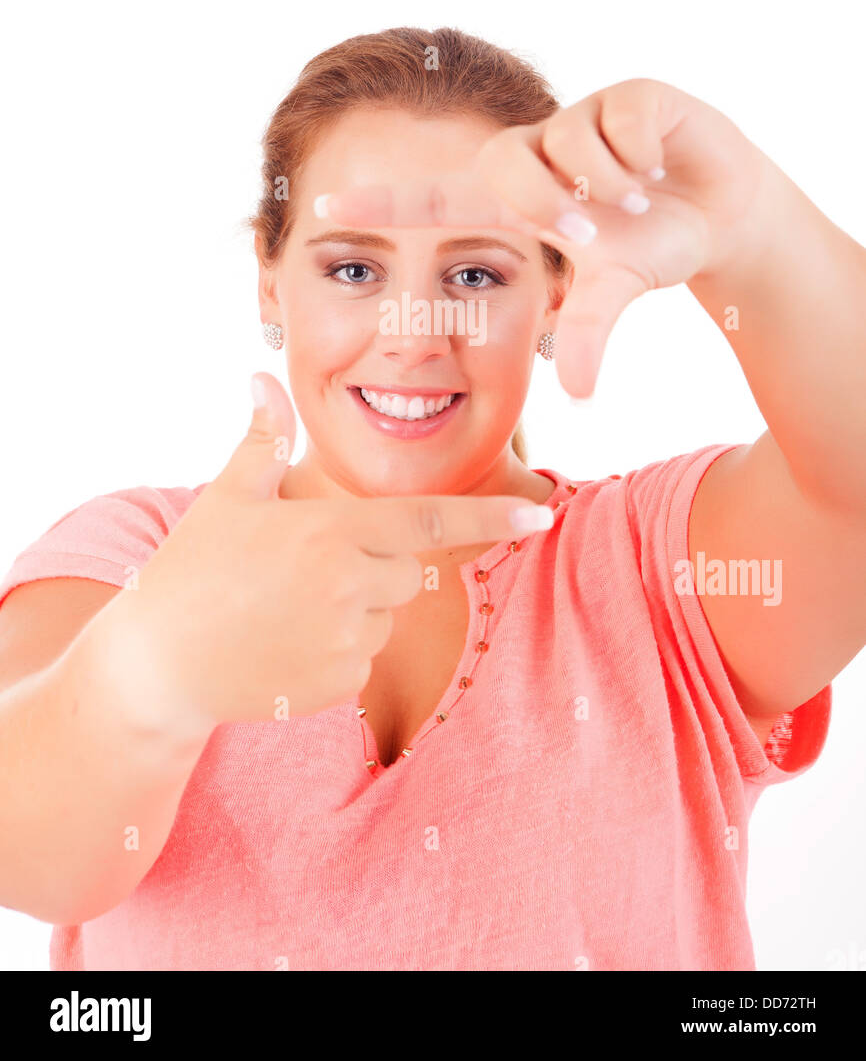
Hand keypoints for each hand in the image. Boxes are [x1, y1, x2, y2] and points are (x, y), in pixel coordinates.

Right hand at [107, 374, 552, 731]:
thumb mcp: (229, 495)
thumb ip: (263, 438)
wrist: (156, 668)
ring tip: (283, 608)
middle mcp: (351, 588)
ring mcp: (348, 642)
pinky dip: (335, 650)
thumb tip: (262, 377)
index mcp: (334, 531)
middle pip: (408, 570)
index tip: (544, 515)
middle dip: (376, 564)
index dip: (494, 515)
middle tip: (304, 567)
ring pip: (385, 615)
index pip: (432, 517)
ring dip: (353, 608)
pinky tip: (282, 643)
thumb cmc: (192, 570)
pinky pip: (362, 658)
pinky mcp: (339, 686)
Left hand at [315, 78, 770, 396]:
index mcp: (515, 200)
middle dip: (546, 203)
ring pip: (570, 139)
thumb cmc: (651, 245)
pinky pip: (621, 116)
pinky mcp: (631, 93)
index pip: (433, 200)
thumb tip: (577, 395)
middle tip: (590, 231)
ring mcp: (579, 120)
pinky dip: (646, 150)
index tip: (319, 206)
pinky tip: (662, 163)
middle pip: (502, 164)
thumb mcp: (613, 289)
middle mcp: (537, 154)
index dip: (380, 203)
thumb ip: (587, 330)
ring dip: (609, 181)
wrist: (724, 210)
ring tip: (641, 197)